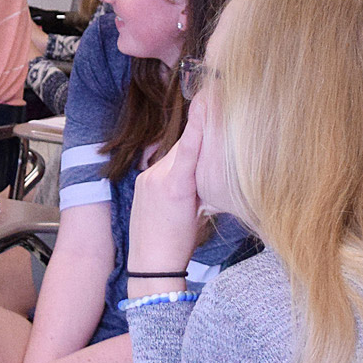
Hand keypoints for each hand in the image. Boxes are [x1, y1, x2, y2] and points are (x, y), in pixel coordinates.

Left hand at [127, 117, 206, 276]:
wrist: (151, 265)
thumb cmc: (182, 245)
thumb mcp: (201, 214)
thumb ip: (205, 184)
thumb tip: (215, 166)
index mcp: (177, 185)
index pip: (192, 145)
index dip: (200, 121)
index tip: (207, 98)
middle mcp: (159, 176)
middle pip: (186, 146)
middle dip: (202, 139)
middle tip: (219, 127)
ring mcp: (148, 177)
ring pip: (176, 154)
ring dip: (189, 155)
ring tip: (201, 163)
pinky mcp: (143, 181)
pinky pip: (164, 164)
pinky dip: (176, 165)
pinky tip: (184, 174)